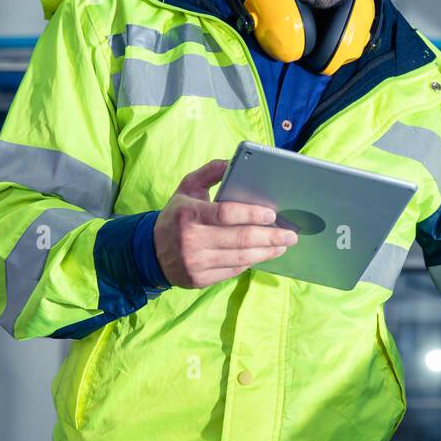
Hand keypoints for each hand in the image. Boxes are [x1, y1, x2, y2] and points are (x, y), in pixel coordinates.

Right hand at [154, 159, 296, 288]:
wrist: (149, 252)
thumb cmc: (176, 215)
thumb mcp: (187, 188)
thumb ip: (211, 172)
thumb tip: (233, 161)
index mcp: (189, 214)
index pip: (226, 214)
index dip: (252, 214)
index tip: (272, 214)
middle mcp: (191, 240)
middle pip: (240, 239)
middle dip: (271, 237)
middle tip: (291, 234)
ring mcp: (195, 263)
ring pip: (241, 258)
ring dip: (267, 252)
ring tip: (283, 245)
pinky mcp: (199, 279)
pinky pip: (233, 271)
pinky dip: (251, 262)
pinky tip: (264, 254)